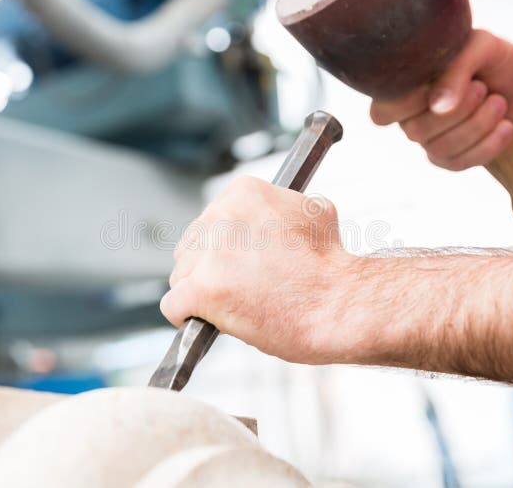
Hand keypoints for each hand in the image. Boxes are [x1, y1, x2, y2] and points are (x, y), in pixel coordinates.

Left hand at [160, 176, 354, 363]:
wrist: (340, 305)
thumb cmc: (331, 269)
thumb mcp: (313, 213)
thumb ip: (281, 207)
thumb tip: (276, 211)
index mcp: (244, 193)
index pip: (211, 220)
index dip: (226, 248)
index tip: (242, 263)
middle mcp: (221, 216)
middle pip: (191, 247)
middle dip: (210, 270)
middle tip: (241, 288)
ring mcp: (208, 253)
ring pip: (180, 276)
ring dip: (201, 295)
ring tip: (237, 306)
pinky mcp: (201, 289)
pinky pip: (172, 306)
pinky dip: (188, 317)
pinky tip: (210, 321)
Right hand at [370, 30, 512, 170]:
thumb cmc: (497, 60)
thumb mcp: (480, 47)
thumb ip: (455, 70)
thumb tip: (437, 107)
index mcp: (406, 86)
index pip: (382, 111)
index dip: (406, 105)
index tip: (436, 86)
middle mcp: (411, 116)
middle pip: (415, 131)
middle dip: (456, 111)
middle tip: (482, 88)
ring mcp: (430, 140)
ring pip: (438, 148)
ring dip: (476, 125)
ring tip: (499, 102)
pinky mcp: (451, 159)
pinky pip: (458, 163)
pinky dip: (488, 146)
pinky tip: (506, 127)